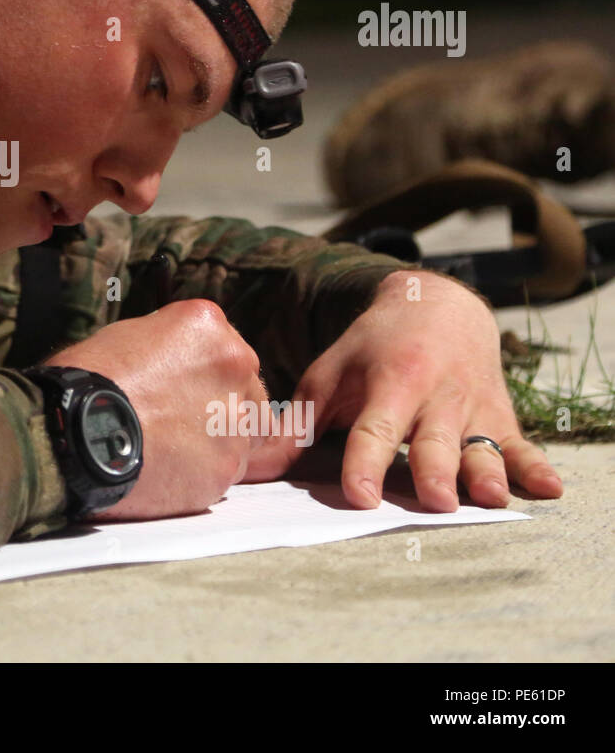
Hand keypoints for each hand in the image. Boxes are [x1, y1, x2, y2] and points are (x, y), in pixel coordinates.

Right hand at [45, 299, 266, 520]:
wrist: (73, 434)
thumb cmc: (87, 381)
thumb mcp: (128, 335)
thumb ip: (170, 345)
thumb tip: (178, 362)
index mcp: (208, 327)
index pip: (229, 349)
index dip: (204, 374)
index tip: (182, 388)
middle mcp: (235, 367)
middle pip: (249, 391)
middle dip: (222, 407)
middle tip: (177, 421)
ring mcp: (234, 421)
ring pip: (244, 435)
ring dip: (216, 442)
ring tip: (169, 448)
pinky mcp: (226, 468)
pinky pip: (225, 471)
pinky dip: (201, 473)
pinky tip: (165, 469)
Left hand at [245, 269, 564, 510]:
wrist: (437, 306)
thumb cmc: (372, 347)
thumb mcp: (330, 371)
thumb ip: (298, 419)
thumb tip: (257, 464)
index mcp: (388, 382)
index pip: (373, 429)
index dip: (364, 462)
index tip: (358, 495)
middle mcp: (434, 397)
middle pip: (433, 441)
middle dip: (434, 470)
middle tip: (433, 500)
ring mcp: (471, 408)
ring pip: (480, 446)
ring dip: (484, 472)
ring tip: (486, 498)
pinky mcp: (500, 417)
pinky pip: (522, 445)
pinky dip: (536, 466)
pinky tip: (549, 488)